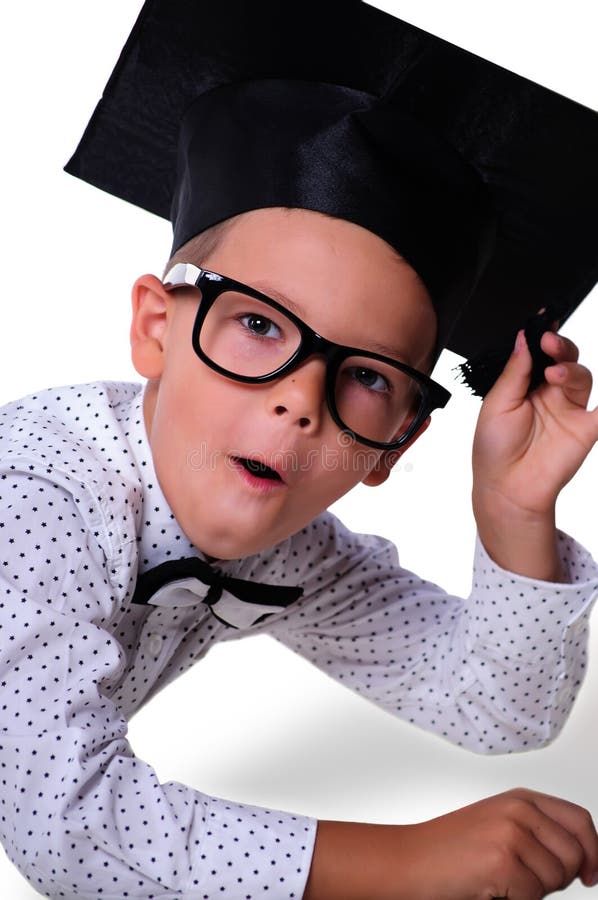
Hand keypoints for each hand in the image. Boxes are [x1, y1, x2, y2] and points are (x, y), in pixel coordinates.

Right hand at [303, 788, 597, 899]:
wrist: (409, 860)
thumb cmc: (449, 848)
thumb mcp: (499, 825)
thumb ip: (537, 831)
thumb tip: (582, 859)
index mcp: (521, 798)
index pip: (579, 820)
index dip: (592, 849)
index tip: (592, 872)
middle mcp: (520, 810)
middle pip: (573, 854)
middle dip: (558, 878)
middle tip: (525, 880)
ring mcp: (512, 834)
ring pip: (555, 880)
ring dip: (533, 891)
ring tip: (500, 879)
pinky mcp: (503, 862)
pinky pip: (533, 897)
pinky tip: (490, 887)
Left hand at [473, 327, 597, 519]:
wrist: (506, 488)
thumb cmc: (494, 450)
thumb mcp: (496, 404)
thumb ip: (514, 372)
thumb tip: (523, 338)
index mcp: (525, 385)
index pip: (539, 352)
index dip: (543, 334)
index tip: (543, 319)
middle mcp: (549, 393)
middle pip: (564, 358)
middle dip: (559, 346)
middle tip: (548, 341)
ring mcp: (569, 409)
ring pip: (581, 376)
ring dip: (570, 368)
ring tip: (553, 374)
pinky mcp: (586, 428)